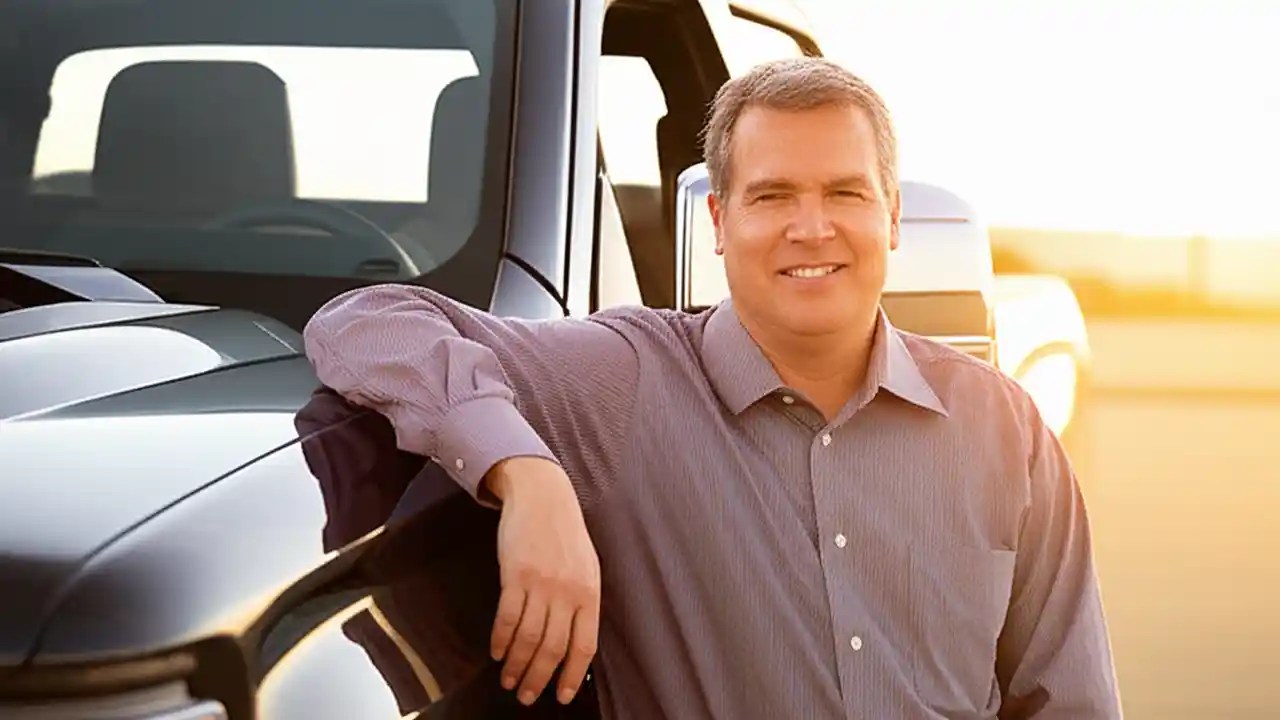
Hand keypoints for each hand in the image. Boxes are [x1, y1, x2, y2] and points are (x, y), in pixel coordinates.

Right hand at [484, 457, 600, 705]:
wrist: (542, 494)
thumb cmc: (564, 533)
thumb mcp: (586, 566)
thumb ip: (581, 601)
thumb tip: (574, 641)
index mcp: (590, 592)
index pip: (584, 645)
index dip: (573, 675)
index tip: (562, 696)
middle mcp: (568, 591)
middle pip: (553, 648)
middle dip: (538, 678)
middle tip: (526, 696)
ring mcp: (542, 583)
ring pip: (528, 638)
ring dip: (516, 664)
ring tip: (508, 680)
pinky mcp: (516, 574)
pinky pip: (507, 617)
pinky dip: (500, 639)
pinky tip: (496, 652)